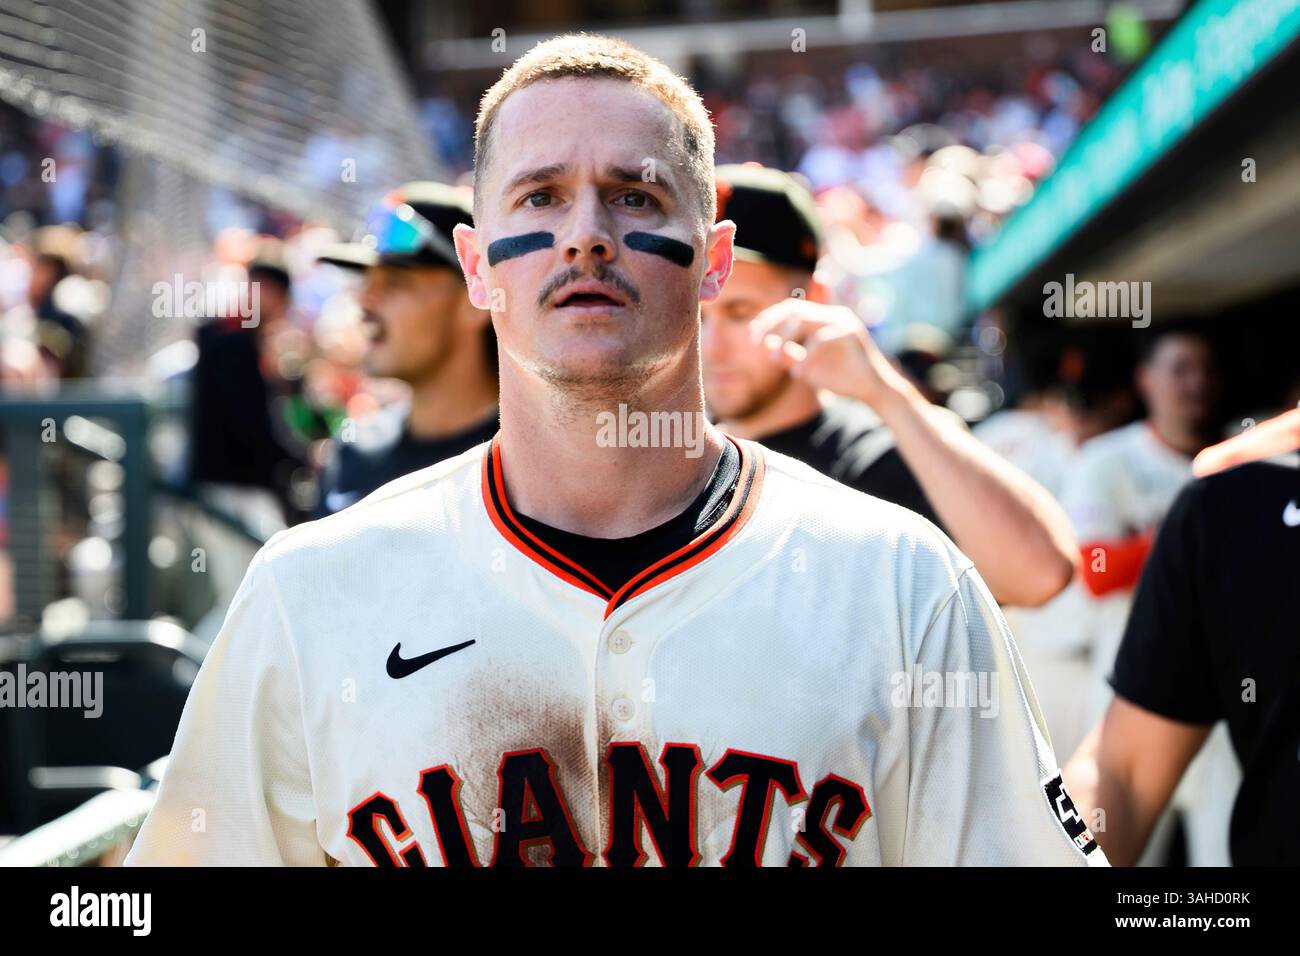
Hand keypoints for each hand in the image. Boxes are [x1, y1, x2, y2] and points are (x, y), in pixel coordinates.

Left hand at [749, 298, 900, 409]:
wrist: (873, 391)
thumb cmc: (841, 378)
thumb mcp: (807, 365)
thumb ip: (790, 353)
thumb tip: (767, 345)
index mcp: (823, 318)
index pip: (790, 308)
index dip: (768, 318)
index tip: (752, 334)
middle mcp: (833, 314)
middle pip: (793, 309)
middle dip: (770, 325)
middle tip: (755, 343)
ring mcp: (843, 321)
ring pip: (804, 319)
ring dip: (784, 338)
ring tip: (774, 359)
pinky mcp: (851, 334)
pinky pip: (820, 340)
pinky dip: (805, 357)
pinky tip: (799, 374)